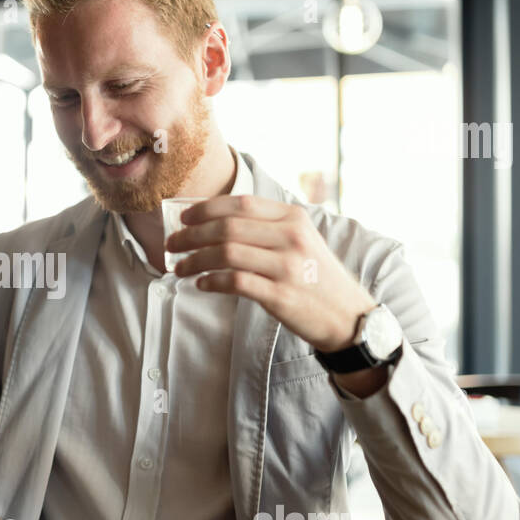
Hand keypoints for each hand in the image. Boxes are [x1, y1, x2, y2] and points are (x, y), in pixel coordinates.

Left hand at [167, 194, 376, 352]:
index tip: (183, 218)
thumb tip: (214, 222)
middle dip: (191, 234)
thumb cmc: (316, 277)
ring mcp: (286, 267)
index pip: (240, 203)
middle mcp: (291, 238)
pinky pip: (235, 282)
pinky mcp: (280, 295)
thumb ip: (267, 227)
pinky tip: (200, 284)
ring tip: (179, 268)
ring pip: (226, 253)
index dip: (205, 209)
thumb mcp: (301, 240)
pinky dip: (211, 282)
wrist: (347, 316)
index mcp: (293, 218)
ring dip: (194, 260)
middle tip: (172, 244)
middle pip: (227, 227)